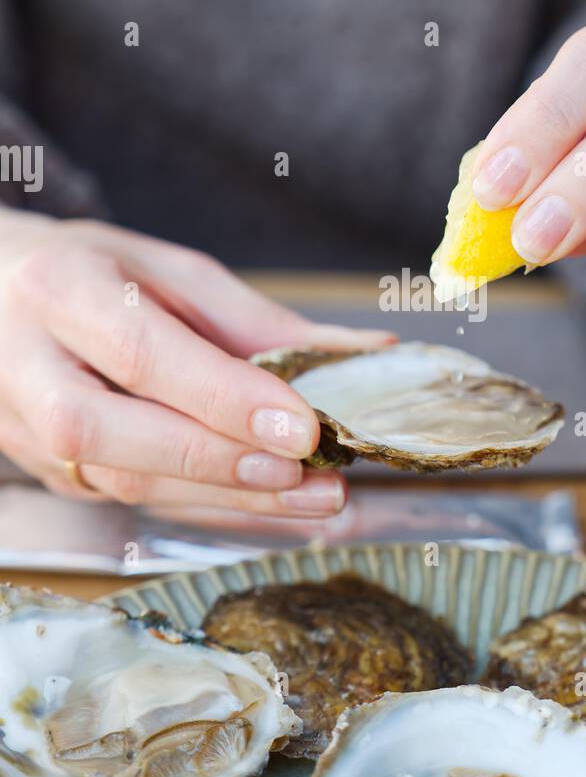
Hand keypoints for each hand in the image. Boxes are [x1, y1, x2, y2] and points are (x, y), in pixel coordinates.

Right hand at [0, 211, 393, 526]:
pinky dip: (208, 507)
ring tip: (314, 498)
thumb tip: (360, 353)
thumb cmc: (89, 274)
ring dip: (226, 499)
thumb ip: (256, 319)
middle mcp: (26, 365)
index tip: (302, 424)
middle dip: (219, 461)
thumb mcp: (167, 268)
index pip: (141, 354)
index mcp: (59, 290)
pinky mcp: (48, 473)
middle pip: (113, 432)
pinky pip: (130, 499)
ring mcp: (25, 430)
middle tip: (310, 473)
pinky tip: (272, 508)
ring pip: (121, 480)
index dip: (223, 396)